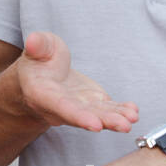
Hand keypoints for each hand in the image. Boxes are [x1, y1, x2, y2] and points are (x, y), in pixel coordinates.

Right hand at [7, 31, 138, 132]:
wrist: (41, 76)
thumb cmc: (38, 61)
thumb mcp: (37, 48)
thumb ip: (37, 45)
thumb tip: (33, 41)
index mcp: (42, 93)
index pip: (60, 106)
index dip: (77, 115)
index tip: (94, 123)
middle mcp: (60, 107)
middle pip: (83, 116)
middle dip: (104, 121)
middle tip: (123, 125)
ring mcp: (78, 108)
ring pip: (98, 115)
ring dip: (116, 119)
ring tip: (131, 118)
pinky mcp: (92, 105)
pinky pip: (107, 110)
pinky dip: (121, 111)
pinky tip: (132, 111)